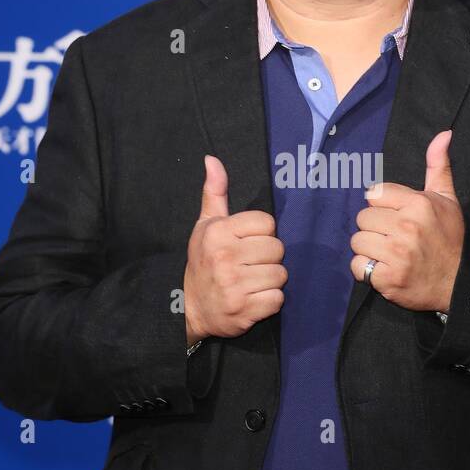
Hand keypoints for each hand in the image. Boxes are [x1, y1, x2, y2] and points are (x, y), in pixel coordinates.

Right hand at [183, 156, 287, 340]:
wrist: (189, 307)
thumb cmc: (203, 261)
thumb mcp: (205, 225)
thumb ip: (215, 192)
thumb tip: (212, 159)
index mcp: (218, 232)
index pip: (267, 223)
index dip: (262, 234)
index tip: (246, 243)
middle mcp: (225, 257)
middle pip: (277, 248)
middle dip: (268, 258)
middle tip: (249, 265)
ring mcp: (234, 285)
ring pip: (280, 274)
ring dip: (270, 280)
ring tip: (252, 282)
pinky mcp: (244, 310)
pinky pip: (277, 299)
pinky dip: (269, 301)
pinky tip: (254, 298)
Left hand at [349, 129, 463, 312]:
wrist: (460, 283)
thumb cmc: (450, 238)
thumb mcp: (447, 199)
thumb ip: (438, 165)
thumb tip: (444, 133)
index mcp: (418, 204)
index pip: (374, 195)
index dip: (383, 206)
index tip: (396, 217)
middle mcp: (407, 228)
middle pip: (363, 218)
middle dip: (375, 228)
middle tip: (392, 237)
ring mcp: (397, 255)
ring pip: (357, 241)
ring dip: (368, 249)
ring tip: (387, 253)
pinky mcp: (388, 279)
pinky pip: (358, 266)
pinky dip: (367, 270)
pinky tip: (384, 269)